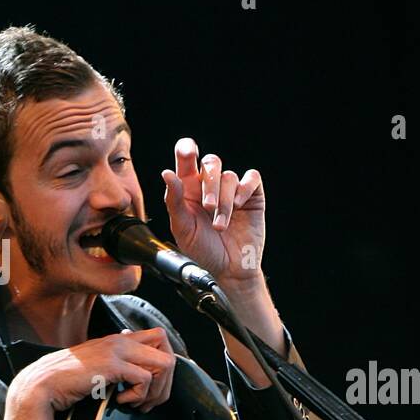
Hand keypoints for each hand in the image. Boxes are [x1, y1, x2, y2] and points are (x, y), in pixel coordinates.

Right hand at [9, 328, 175, 414]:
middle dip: (166, 382)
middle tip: (149, 400)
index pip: (160, 338)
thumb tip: (143, 372)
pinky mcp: (111, 365)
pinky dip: (139, 395)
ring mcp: (117, 350)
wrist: (43, 386)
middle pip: (169, 351)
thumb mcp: (100, 366)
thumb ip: (121, 363)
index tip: (152, 386)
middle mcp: (121, 340)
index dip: (163, 365)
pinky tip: (121, 401)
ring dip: (155, 390)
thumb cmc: (69, 380)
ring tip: (137, 402)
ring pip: (164, 364)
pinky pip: (145, 379)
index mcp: (119, 339)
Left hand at [160, 137, 264, 282]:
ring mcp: (232, 190)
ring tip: (221, 225)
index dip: (187, 149)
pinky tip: (239, 206)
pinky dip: (244, 189)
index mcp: (189, 188)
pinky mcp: (252, 197)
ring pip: (229, 176)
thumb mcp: (182, 229)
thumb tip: (167, 174)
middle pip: (211, 162)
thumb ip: (174, 201)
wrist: (229, 270)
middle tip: (208, 208)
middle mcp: (210, 185)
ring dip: (225, 201)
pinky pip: (251, 178)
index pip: (186, 157)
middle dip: (210, 184)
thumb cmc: (203, 251)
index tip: (189, 152)